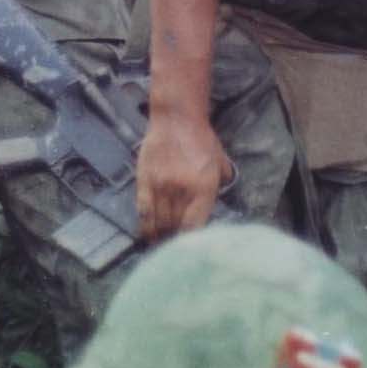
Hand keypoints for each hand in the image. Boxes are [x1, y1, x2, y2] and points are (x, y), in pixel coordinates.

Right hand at [135, 111, 233, 240]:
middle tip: (177, 247)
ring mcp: (160, 186)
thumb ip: (223, 182)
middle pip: (176, 227)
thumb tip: (222, 197)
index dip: (192, 242)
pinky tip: (148, 233)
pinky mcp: (144, 180)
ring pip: (159, 223)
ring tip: (163, 243)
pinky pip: (143, 210)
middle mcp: (181, 190)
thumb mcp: (220, 161)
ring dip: (161, 236)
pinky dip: (146, 225)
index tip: (192, 249)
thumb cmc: (201, 139)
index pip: (195, 227)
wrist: (176, 118)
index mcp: (204, 188)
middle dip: (176, 240)